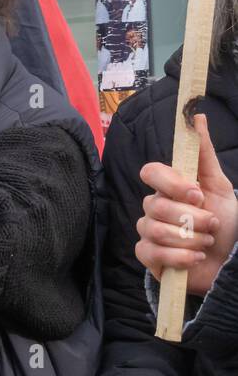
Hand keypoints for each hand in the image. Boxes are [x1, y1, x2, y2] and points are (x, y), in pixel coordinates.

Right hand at [136, 114, 237, 296]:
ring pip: (156, 230)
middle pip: (156, 205)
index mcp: (168, 187)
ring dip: (191, 240)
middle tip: (212, 224)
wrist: (230, 259)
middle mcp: (153, 206)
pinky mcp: (146, 255)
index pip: (150, 172)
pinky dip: (180, 258)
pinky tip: (196, 258)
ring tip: (206, 243)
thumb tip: (197, 116)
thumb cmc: (224, 220)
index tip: (197, 194)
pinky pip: (152, 252)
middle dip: (193, 219)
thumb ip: (204, 152)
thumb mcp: (219, 185)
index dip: (171, 184)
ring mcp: (147, 230)